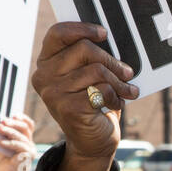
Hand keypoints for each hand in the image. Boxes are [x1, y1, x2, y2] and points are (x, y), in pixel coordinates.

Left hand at [0, 113, 36, 170]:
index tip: (13, 115)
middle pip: (26, 128)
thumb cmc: (0, 161)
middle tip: (2, 121)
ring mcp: (30, 150)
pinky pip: (20, 147)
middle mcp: (29, 143)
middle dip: (14, 123)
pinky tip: (1, 142)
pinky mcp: (28, 157)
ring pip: (23, 136)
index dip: (22, 118)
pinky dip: (10, 143)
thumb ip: (2, 133)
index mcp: (24, 139)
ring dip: (10, 131)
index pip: (28, 125)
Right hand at [31, 22, 138, 164]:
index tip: (103, 33)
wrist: (91, 141)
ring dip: (119, 82)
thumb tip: (110, 39)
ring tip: (127, 91)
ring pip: (97, 70)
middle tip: (127, 72)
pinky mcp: (68, 108)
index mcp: (46, 63)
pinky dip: (115, 97)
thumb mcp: (87, 76)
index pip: (58, 33)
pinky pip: (101, 90)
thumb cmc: (92, 103)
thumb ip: (90, 58)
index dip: (82, 28)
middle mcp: (44, 76)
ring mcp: (53, 93)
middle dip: (112, 61)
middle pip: (84, 49)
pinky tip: (116, 104)